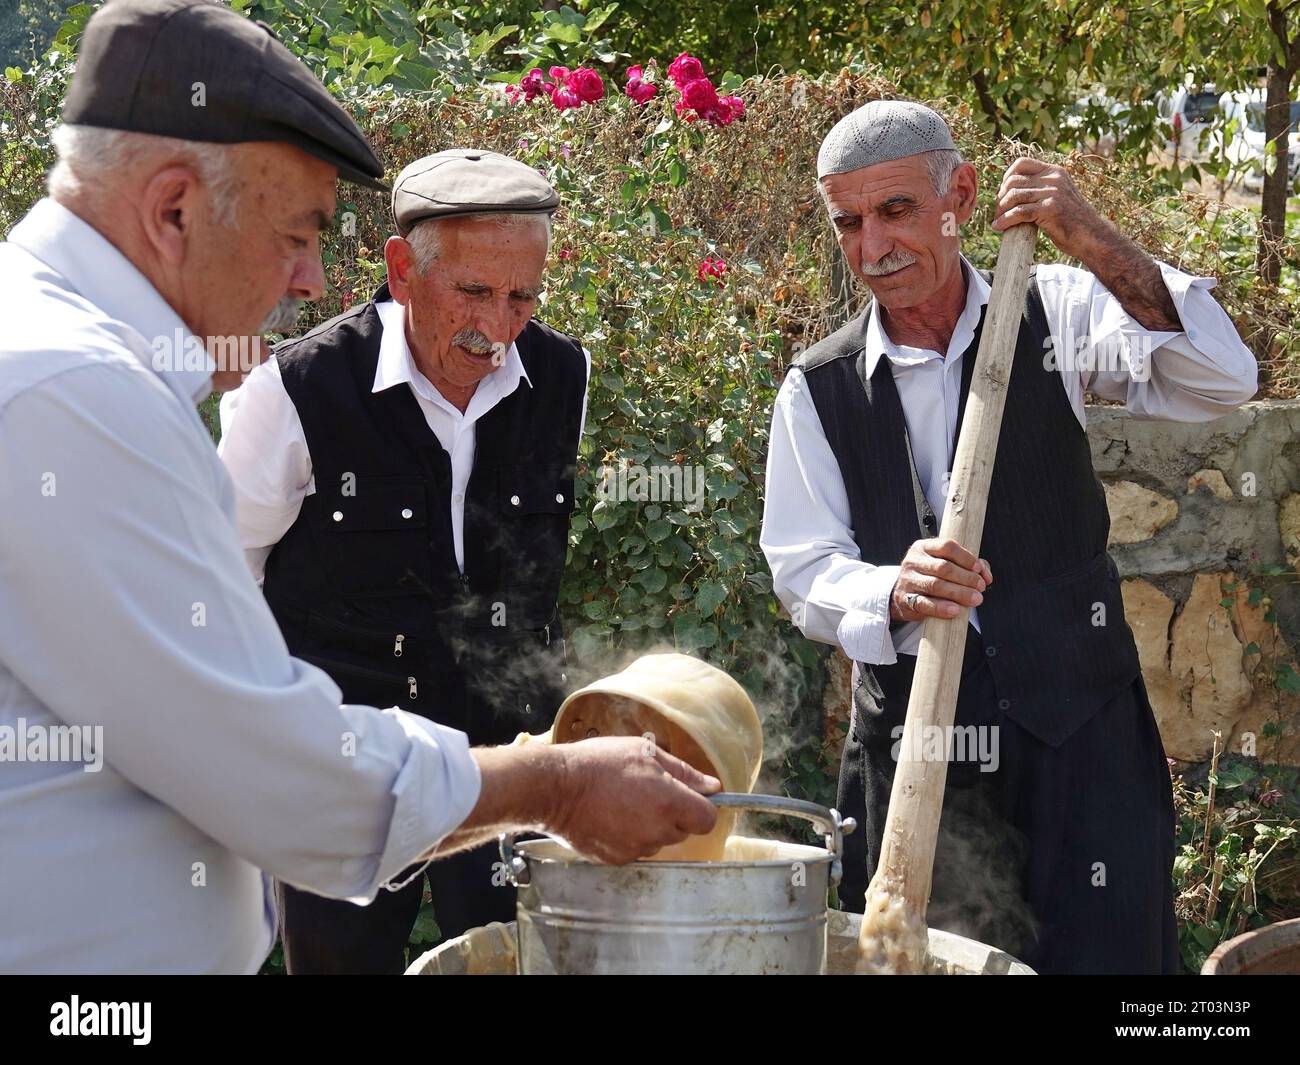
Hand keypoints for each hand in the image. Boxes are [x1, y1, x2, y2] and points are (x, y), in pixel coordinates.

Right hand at [550, 736, 720, 864]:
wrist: (556, 789)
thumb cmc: (598, 764)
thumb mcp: (644, 752)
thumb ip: (683, 772)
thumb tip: (712, 786)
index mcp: (669, 803)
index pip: (707, 819)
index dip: (701, 807)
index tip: (688, 796)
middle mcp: (657, 832)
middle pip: (682, 830)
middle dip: (672, 814)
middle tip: (646, 792)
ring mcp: (636, 849)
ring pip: (658, 840)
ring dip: (650, 825)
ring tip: (623, 802)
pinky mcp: (617, 860)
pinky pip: (635, 849)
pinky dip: (628, 836)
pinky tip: (610, 816)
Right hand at [890, 537, 991, 622]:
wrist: (901, 594)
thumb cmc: (928, 577)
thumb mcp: (943, 564)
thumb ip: (967, 566)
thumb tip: (985, 575)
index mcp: (924, 547)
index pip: (947, 546)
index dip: (966, 558)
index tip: (979, 569)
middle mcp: (914, 561)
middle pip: (943, 567)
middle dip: (966, 578)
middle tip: (980, 587)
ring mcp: (908, 580)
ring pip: (935, 585)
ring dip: (959, 593)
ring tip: (974, 599)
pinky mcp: (905, 599)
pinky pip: (924, 603)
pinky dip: (941, 607)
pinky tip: (955, 610)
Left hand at [991, 157, 1104, 261]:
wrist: (1092, 236)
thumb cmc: (1072, 221)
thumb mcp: (1057, 196)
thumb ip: (1039, 190)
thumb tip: (1009, 193)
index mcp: (1055, 172)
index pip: (1021, 163)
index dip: (1006, 178)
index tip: (1003, 194)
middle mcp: (1054, 178)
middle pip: (1013, 181)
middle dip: (1000, 198)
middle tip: (998, 213)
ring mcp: (1053, 192)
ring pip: (1013, 196)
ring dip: (1000, 210)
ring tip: (998, 221)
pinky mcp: (1050, 209)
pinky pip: (1019, 212)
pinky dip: (1005, 220)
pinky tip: (999, 227)